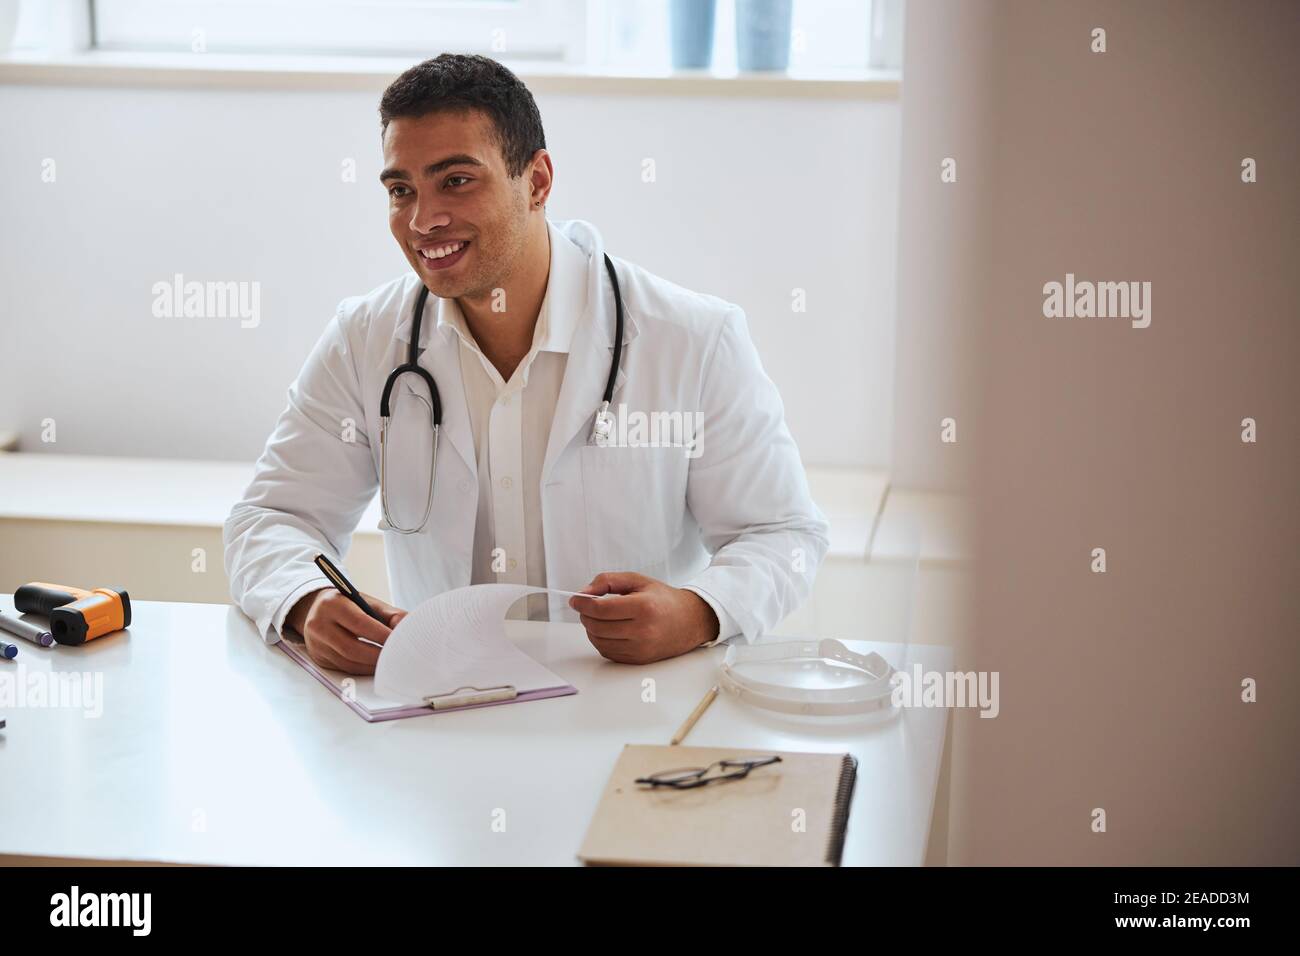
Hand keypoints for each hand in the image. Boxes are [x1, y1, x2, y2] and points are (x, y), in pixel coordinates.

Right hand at [286, 588, 407, 674]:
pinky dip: (363, 669)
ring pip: (347, 662)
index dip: (381, 635)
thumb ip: (390, 614)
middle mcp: (319, 624)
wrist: (316, 609)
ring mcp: (316, 643)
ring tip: (390, 663)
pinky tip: (375, 666)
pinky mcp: (318, 657)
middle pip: (351, 648)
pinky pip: (344, 668)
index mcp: (332, 604)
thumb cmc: (348, 605)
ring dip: (371, 666)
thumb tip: (411, 627)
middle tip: (397, 657)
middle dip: (378, 655)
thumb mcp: (367, 602)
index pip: (359, 623)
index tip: (399, 641)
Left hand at [568, 572, 719, 663]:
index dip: (582, 603)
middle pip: (596, 626)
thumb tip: (584, 593)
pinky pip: (608, 652)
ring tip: (599, 617)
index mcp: (643, 607)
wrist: (689, 621)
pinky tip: (608, 629)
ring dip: (591, 628)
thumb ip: (608, 581)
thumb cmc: (663, 600)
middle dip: (585, 615)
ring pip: (599, 641)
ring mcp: (640, 648)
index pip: (600, 609)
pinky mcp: (638, 660)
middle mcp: (643, 631)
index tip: (575, 600)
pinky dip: (601, 640)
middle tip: (586, 607)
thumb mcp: (638, 580)